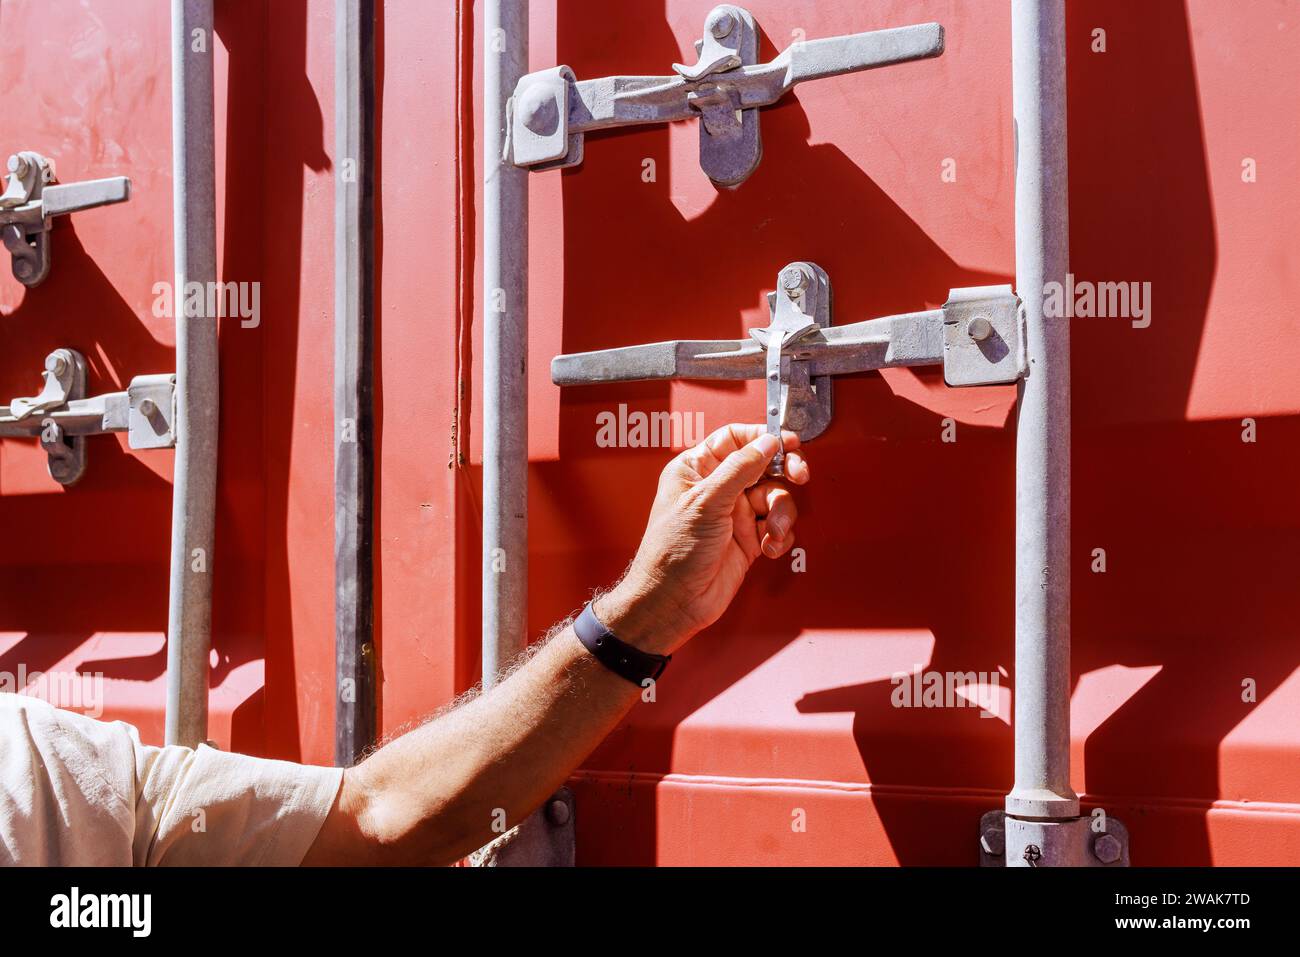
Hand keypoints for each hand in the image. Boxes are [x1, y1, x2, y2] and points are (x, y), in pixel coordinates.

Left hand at [594, 424, 809, 655]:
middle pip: (763, 465)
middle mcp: (718, 488)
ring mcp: (735, 514)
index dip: (762, 437)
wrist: (674, 602)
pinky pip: (777, 527)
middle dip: (784, 470)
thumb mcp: (705, 502)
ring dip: (781, 512)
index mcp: (697, 469)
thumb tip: (765, 443)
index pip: (734, 439)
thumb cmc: (671, 553)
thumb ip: (739, 469)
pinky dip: (779, 536)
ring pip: (775, 497)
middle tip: (799, 475)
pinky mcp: (749, 539)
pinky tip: (768, 547)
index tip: (787, 442)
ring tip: (773, 530)